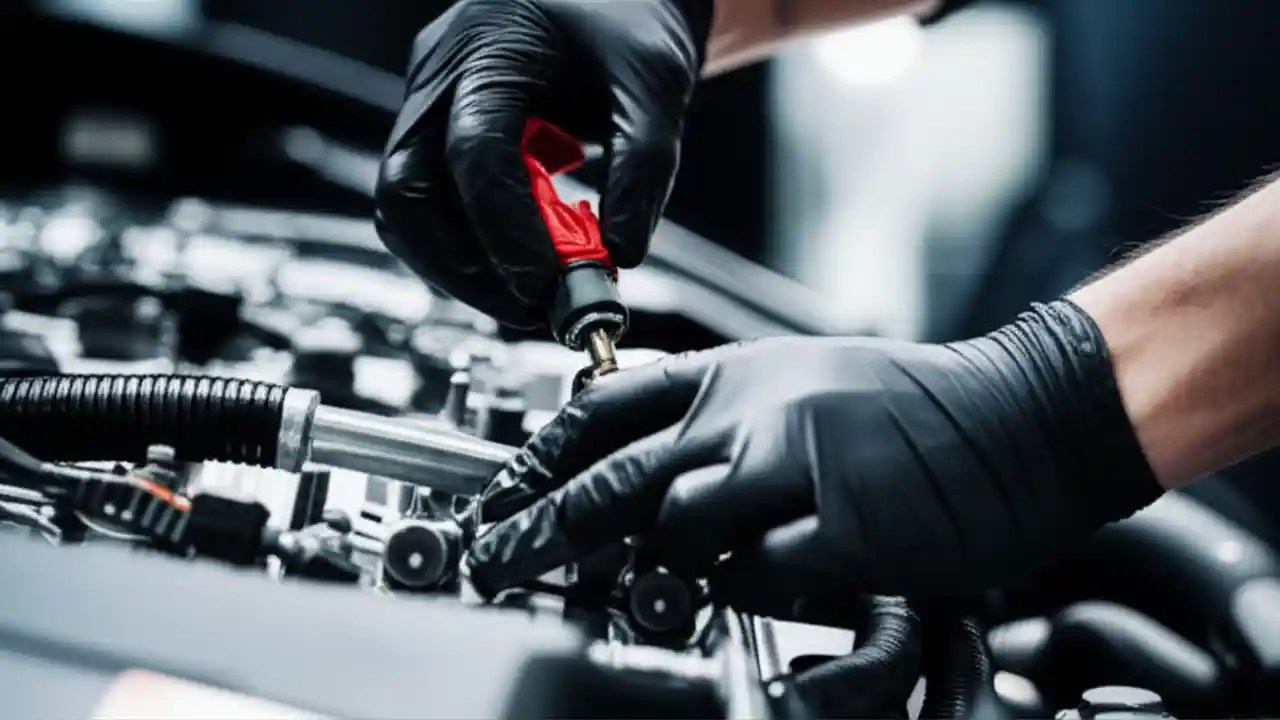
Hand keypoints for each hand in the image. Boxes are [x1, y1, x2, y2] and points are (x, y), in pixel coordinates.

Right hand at [375, 0, 712, 327]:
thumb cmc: (630, 12)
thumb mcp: (655, 80)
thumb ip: (644, 167)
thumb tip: (621, 254)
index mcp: (487, 48)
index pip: (474, 154)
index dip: (508, 233)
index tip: (553, 285)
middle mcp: (439, 77)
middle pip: (407, 194)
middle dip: (465, 268)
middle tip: (533, 307)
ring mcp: (430, 104)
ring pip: (408, 210)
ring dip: (464, 268)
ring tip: (535, 294)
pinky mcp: (441, 131)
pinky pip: (433, 204)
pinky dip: (473, 246)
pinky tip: (525, 260)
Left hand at [466, 301, 1162, 615]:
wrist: (1016, 416)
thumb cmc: (905, 408)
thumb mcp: (796, 378)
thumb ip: (716, 412)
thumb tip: (641, 451)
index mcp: (733, 376)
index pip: (606, 406)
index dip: (541, 453)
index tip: (501, 493)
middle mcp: (752, 413)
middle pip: (614, 477)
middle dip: (540, 528)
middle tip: (494, 561)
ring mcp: (795, 466)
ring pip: (678, 529)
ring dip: (671, 563)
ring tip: (689, 572)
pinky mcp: (841, 525)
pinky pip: (756, 574)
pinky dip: (751, 587)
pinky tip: (780, 574)